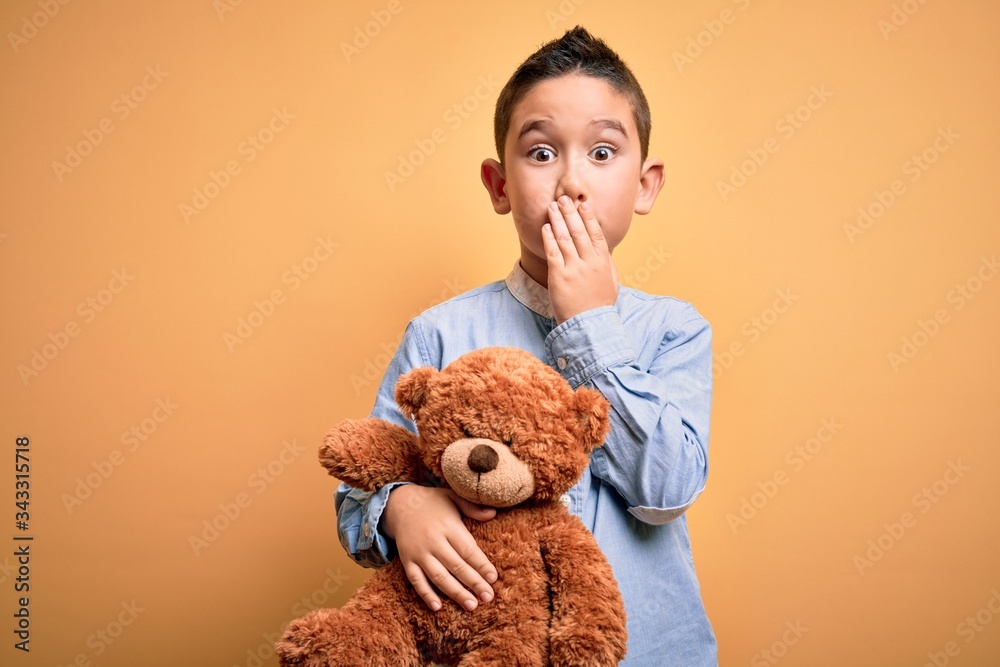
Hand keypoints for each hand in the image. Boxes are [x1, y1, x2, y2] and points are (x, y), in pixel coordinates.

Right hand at [382, 485, 497, 611]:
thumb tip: (493, 513)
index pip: (468, 549)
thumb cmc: (432, 502)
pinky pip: (416, 580)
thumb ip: (472, 507)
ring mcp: (419, 553)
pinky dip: (425, 594)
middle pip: (456, 566)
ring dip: (455, 593)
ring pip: (439, 577)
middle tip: (488, 597)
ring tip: (471, 606)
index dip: (481, 565)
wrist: (399, 503)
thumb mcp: (453, 497)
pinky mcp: (407, 561)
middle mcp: (433, 541)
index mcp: (448, 526)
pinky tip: (438, 607)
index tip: (493, 578)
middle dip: (474, 583)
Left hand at [541, 196, 618, 324]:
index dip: (588, 217)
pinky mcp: (559, 276)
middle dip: (570, 212)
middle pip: (578, 231)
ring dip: (557, 220)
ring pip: (564, 238)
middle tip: (563, 198)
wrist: (589, 325)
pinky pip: (553, 252)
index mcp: (603, 261)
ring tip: (552, 207)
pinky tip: (545, 227)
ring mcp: (574, 268)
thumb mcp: (611, 281)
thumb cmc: (599, 304)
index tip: (582, 203)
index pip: (595, 233)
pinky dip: (548, 238)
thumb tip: (603, 248)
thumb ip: (607, 263)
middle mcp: (589, 262)